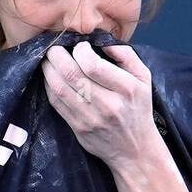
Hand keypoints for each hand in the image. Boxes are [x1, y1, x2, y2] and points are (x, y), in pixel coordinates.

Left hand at [40, 40, 161, 175]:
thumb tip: (102, 41)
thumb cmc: (138, 109)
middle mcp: (108, 105)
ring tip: (48, 60)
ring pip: (59, 89)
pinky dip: (49, 86)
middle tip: (54, 48)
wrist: (134, 150)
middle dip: (57, 56)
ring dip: (48, 70)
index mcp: (126, 89)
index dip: (80, 51)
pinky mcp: (78, 128)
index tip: (80, 47)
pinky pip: (56, 103)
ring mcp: (90, 119)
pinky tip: (50, 77)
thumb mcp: (143, 79)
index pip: (93, 65)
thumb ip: (126, 55)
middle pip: (72, 75)